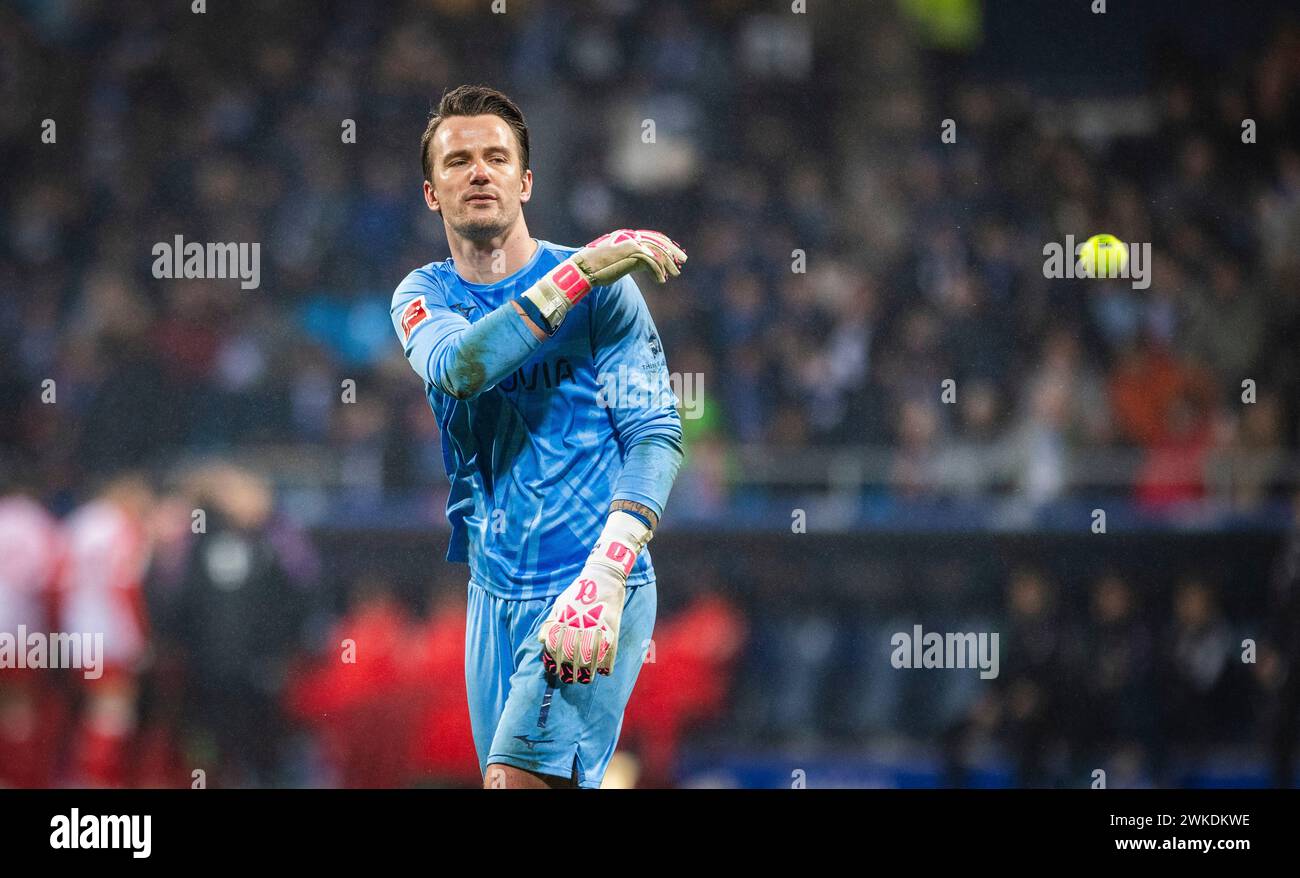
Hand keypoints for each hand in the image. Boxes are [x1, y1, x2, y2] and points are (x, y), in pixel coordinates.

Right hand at [519, 230, 685, 332]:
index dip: (664, 245)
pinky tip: (661, 280)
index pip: (651, 237)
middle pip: (657, 241)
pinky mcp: (628, 254)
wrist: (581, 270)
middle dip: (671, 251)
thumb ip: (632, 259)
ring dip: (667, 263)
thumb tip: (647, 265)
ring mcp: (629, 244)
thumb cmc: (596, 269)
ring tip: (675, 274)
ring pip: (656, 251)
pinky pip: (649, 261)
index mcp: (626, 237)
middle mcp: (628, 237)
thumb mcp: (617, 261)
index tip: (674, 254)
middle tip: (682, 260)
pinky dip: (657, 271)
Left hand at [538, 510, 652, 682]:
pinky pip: (610, 652)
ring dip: (587, 673)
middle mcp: (579, 625)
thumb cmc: (579, 591)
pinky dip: (607, 665)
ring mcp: (597, 627)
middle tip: (569, 679)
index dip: (555, 663)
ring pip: (590, 658)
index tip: (555, 671)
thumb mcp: (560, 604)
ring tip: (585, 680)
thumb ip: (550, 623)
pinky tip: (604, 672)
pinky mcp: (612, 628)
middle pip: (572, 657)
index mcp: (565, 620)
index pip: (556, 648)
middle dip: (570, 672)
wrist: (603, 577)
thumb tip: (542, 642)